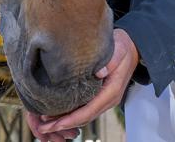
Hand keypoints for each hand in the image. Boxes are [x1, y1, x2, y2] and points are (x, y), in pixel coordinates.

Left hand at [25, 28, 140, 139]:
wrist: (132, 49)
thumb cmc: (123, 47)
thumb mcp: (119, 50)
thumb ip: (110, 61)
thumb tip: (98, 72)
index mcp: (112, 91)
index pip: (89, 111)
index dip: (70, 119)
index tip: (54, 124)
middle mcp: (107, 99)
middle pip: (84, 118)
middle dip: (63, 125)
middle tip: (42, 128)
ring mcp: (103, 99)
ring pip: (83, 116)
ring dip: (64, 121)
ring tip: (44, 124)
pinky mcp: (98, 96)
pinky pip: (84, 109)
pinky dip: (70, 114)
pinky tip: (55, 114)